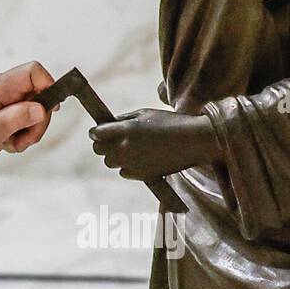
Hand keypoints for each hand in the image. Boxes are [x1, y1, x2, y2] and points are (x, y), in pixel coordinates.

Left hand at [0, 62, 55, 172]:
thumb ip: (17, 118)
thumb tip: (42, 109)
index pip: (33, 71)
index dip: (48, 87)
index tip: (49, 112)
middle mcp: (3, 88)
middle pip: (40, 93)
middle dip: (38, 120)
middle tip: (23, 140)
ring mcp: (5, 99)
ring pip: (37, 109)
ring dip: (30, 131)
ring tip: (11, 143)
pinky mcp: (7, 110)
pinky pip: (28, 118)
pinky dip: (24, 133)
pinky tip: (8, 142)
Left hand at [89, 108, 220, 180]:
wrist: (193, 140)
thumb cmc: (169, 123)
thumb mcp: (145, 114)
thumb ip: (123, 120)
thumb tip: (107, 125)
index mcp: (125, 130)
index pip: (96, 134)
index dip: (96, 132)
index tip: (99, 132)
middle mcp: (125, 148)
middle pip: (99, 150)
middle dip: (102, 144)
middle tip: (112, 140)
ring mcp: (133, 163)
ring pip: (110, 162)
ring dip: (114, 156)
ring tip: (128, 149)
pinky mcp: (142, 175)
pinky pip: (124, 172)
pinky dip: (128, 166)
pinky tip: (140, 158)